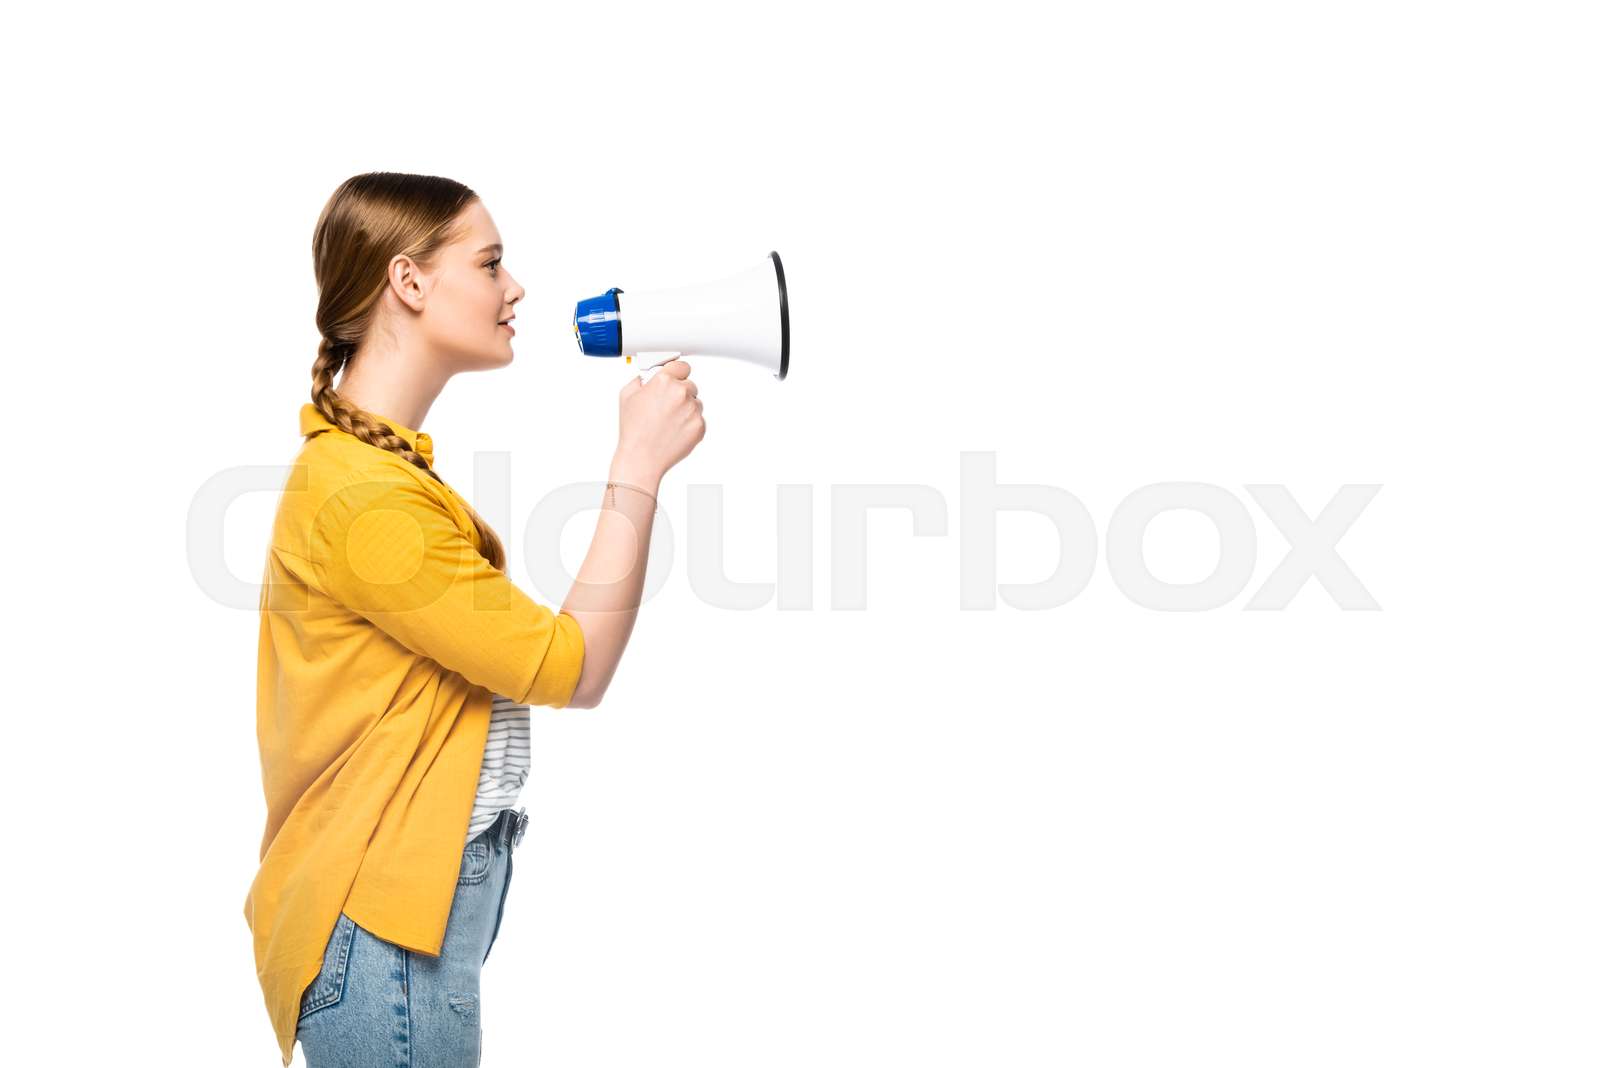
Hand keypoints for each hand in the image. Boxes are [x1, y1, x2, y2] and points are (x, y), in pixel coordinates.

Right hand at [614, 356, 704, 484]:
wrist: (642, 457)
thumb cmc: (633, 430)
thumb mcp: (627, 396)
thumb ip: (640, 379)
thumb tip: (649, 376)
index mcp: (663, 381)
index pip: (682, 366)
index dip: (677, 372)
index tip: (676, 376)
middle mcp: (681, 393)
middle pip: (690, 385)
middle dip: (680, 393)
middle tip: (666, 405)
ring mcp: (693, 410)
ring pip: (696, 403)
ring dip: (686, 408)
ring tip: (668, 422)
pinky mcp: (700, 426)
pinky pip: (699, 419)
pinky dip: (690, 424)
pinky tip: (674, 431)